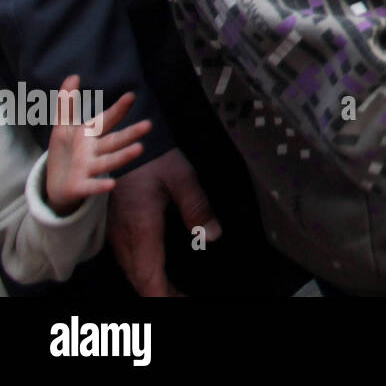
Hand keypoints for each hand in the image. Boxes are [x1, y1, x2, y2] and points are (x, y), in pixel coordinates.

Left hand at [45, 76, 150, 215]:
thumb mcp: (62, 126)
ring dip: (123, 156)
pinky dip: (100, 186)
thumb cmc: (65, 152)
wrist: (56, 184)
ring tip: (139, 149)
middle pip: (113, 141)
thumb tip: (73, 75)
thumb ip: (67, 103)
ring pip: (108, 161)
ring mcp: (90, 169)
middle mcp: (95, 151)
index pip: (106, 120)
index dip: (117, 109)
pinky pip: (92, 186)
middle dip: (130, 133)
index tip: (131, 96)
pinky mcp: (81, 186)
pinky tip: (112, 184)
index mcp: (91, 136)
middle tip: (148, 125)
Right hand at [107, 147, 219, 296]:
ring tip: (175, 292)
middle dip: (161, 295)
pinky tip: (157, 272)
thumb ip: (198, 207)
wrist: (121, 140)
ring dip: (152, 286)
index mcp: (140, 228)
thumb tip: (213, 235)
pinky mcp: (116, 228)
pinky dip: (144, 273)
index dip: (164, 296)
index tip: (182, 301)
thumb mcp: (181, 176)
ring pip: (132, 272)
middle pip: (140, 280)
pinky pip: (128, 260)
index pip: (148, 277)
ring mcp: (117, 233)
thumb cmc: (152, 157)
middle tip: (184, 298)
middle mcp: (124, 237)